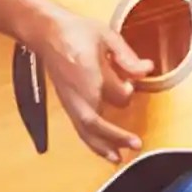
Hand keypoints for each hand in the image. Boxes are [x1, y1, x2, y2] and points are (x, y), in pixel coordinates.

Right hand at [34, 10, 153, 162]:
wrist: (46, 32)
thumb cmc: (74, 32)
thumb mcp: (106, 37)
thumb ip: (127, 56)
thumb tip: (145, 70)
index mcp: (88, 76)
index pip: (116, 94)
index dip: (128, 92)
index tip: (132, 84)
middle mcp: (77, 93)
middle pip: (95, 125)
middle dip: (115, 137)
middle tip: (135, 145)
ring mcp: (70, 100)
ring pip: (85, 131)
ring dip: (102, 147)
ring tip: (117, 159)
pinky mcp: (67, 103)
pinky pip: (79, 128)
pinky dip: (91, 142)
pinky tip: (101, 148)